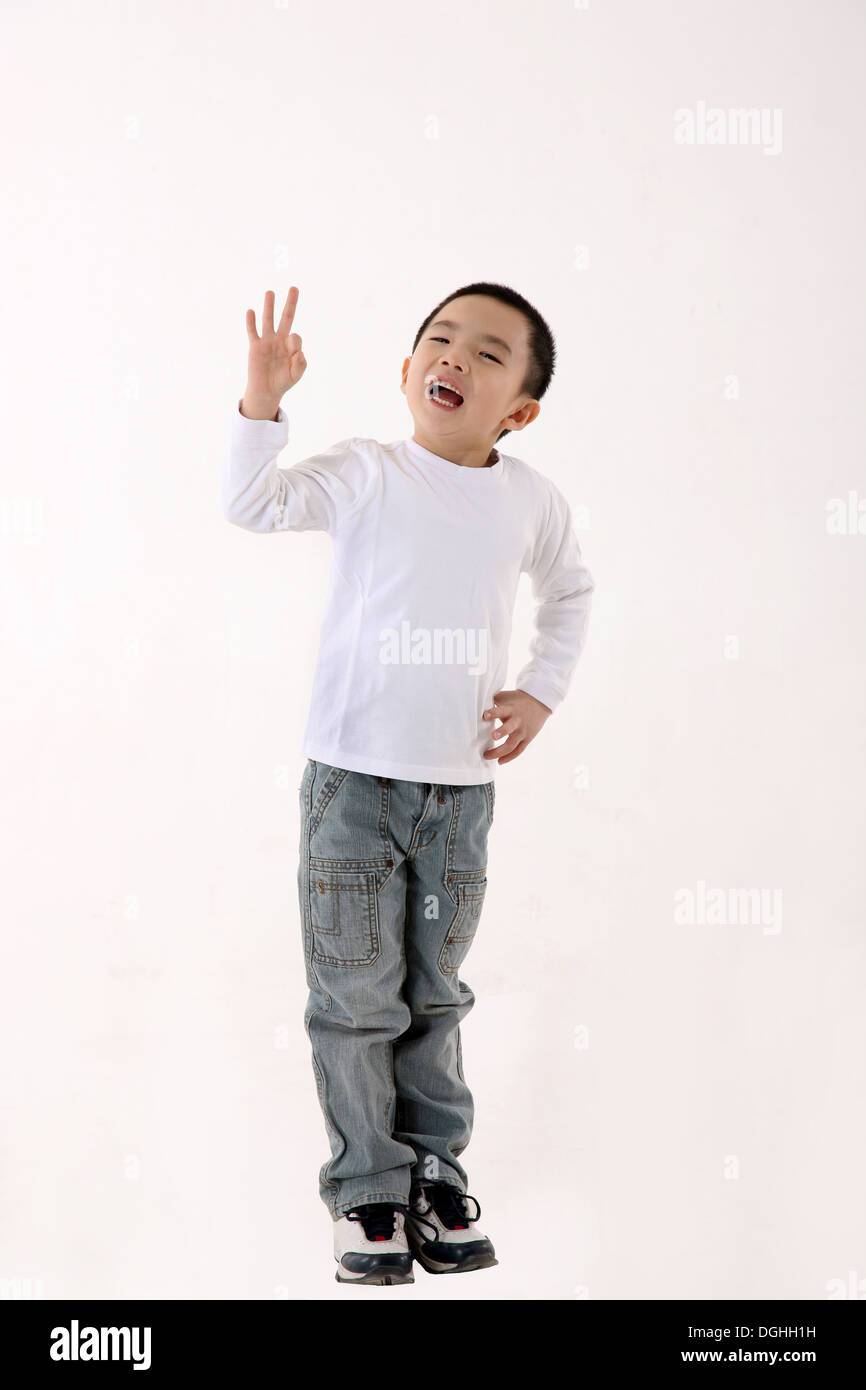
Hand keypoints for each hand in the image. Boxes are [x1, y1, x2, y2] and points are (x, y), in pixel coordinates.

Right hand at [244, 286, 306, 403]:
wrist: (266, 390)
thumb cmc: (282, 382)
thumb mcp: (295, 375)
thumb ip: (300, 365)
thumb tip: (299, 352)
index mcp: (291, 346)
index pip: (295, 337)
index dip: (295, 343)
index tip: (294, 354)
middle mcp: (279, 340)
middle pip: (286, 317)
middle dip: (290, 303)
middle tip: (294, 288)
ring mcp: (267, 341)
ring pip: (268, 320)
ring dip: (269, 306)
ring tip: (270, 292)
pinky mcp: (255, 346)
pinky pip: (252, 332)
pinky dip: (251, 322)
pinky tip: (251, 311)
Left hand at [481, 688, 551, 763]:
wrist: (539, 703)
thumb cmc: (516, 700)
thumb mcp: (505, 697)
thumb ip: (491, 699)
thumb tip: (472, 699)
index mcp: (511, 709)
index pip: (502, 711)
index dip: (493, 713)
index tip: (484, 715)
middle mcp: (517, 721)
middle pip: (510, 728)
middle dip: (501, 732)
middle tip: (493, 736)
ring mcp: (523, 731)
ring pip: (512, 744)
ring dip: (500, 751)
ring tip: (487, 755)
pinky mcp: (527, 739)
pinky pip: (518, 751)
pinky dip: (509, 757)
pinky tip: (499, 761)